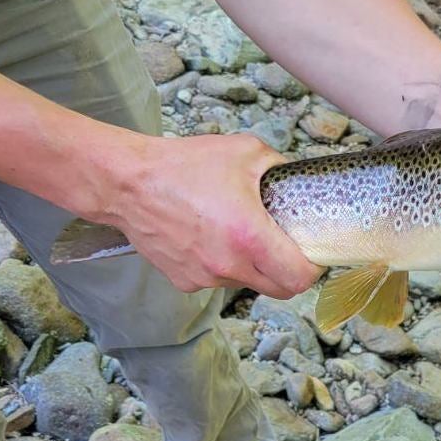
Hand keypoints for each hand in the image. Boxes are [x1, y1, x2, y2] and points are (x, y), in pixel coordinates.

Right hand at [103, 133, 321, 296]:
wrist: (127, 183)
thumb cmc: (183, 166)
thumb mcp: (245, 152)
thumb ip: (278, 167)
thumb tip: (293, 178)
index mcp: (249, 237)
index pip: (299, 278)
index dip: (312, 267)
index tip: (311, 252)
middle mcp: (228, 266)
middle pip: (279, 289)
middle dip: (288, 270)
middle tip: (285, 245)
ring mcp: (205, 278)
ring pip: (247, 283)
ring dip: (254, 266)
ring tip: (238, 232)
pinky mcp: (185, 281)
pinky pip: (217, 280)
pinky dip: (224, 264)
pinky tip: (211, 237)